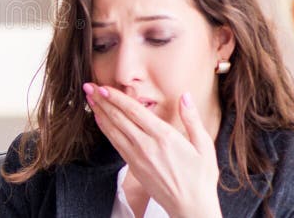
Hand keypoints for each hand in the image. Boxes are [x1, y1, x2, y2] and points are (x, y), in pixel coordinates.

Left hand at [83, 83, 221, 217]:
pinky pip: (115, 143)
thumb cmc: (200, 177)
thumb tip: (186, 96)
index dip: (116, 98)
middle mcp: (147, 145)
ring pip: (113, 129)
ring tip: (89, 99)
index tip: (103, 87)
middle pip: (118, 117)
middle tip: (88, 87)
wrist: (190, 207)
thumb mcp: (204, 146)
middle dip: (101, 101)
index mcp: (164, 136)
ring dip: (99, 112)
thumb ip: (192, 119)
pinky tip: (99, 120)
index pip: (134, 111)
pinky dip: (105, 129)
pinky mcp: (133, 166)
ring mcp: (137, 156)